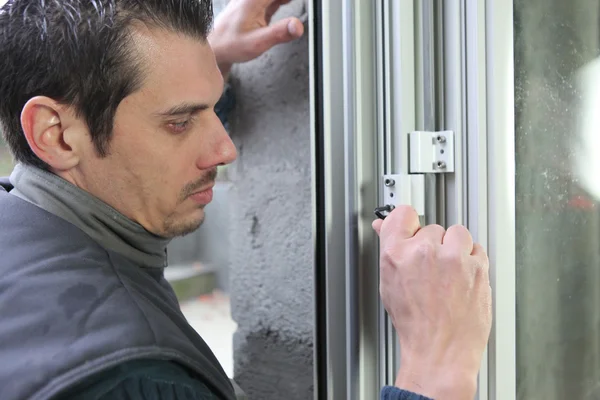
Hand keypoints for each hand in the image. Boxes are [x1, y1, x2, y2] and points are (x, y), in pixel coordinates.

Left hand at [208, 0, 304, 79]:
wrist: (215, 48)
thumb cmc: (231, 45)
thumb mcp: (258, 42)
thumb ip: (279, 33)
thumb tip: (298, 26)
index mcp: (254, 0)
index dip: (288, 0)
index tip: (301, 4)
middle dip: (286, 2)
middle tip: (301, 3)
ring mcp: (253, 1)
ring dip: (283, 2)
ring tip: (291, 6)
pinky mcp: (254, 7)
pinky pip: (270, 0)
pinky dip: (280, 1)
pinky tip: (286, 4)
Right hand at [373, 206, 491, 398]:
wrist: (440, 351)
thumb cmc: (415, 325)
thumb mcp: (390, 284)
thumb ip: (391, 250)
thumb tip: (386, 227)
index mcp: (396, 254)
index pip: (402, 214)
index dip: (409, 222)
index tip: (412, 227)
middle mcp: (424, 251)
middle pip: (432, 228)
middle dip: (433, 246)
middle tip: (432, 270)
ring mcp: (453, 258)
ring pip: (457, 234)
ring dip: (455, 249)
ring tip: (450, 273)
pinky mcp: (477, 266)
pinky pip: (477, 250)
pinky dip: (473, 261)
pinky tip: (463, 278)